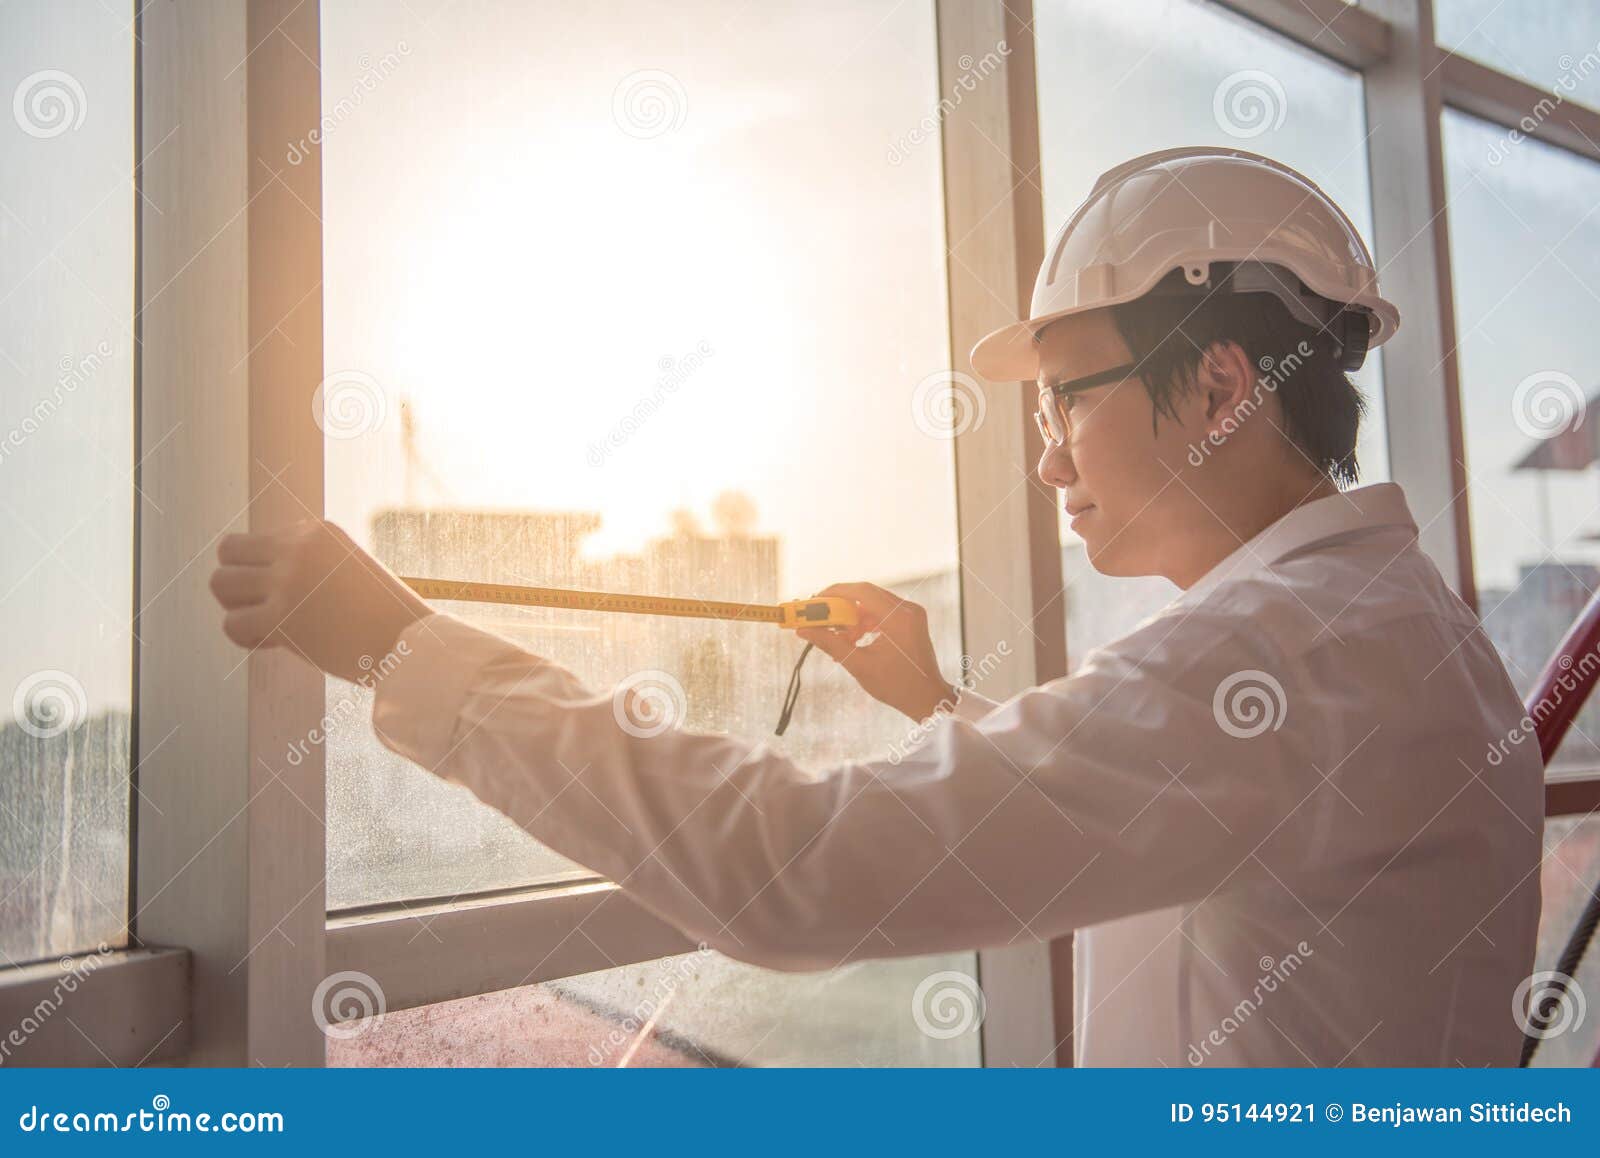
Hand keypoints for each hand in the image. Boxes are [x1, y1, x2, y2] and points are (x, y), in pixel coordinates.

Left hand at [209, 519, 432, 682]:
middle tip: (262, 606)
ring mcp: (287, 581)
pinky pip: (231, 624)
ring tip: (267, 624)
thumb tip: (250, 585)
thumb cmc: (386, 616)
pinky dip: (246, 638)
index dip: (268, 573)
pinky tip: (274, 643)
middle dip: (237, 581)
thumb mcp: (348, 571)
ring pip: (221, 584)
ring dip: (236, 607)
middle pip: (229, 552)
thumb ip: (307, 566)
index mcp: (317, 531)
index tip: (298, 597)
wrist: (411, 643)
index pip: (261, 541)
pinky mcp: (281, 617)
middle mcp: (298, 548)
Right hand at [796, 582, 954, 722]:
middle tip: (820, 616)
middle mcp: (908, 610)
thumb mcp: (859, 665)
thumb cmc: (897, 687)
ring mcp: (912, 614)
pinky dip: (865, 622)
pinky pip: (882, 612)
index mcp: (898, 619)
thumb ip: (831, 644)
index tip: (815, 601)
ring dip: (852, 617)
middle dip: (841, 605)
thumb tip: (803, 631)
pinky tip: (853, 640)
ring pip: (873, 603)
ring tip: (838, 637)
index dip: (836, 593)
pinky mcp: (911, 620)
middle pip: (867, 594)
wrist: (927, 699)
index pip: (862, 591)